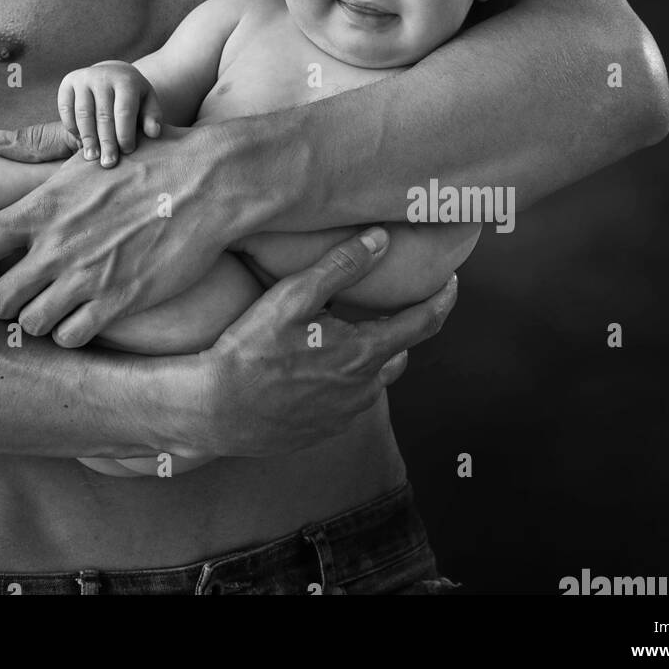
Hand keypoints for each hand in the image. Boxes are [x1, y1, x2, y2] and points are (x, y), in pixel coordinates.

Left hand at [0, 125, 231, 344]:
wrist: (207, 181)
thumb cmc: (150, 158)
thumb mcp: (87, 152)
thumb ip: (38, 157)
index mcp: (43, 205)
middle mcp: (57, 244)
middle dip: (3, 302)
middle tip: (20, 298)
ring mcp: (87, 275)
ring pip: (31, 323)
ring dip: (38, 319)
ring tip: (52, 308)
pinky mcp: (120, 299)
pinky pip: (71, 336)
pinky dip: (70, 332)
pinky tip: (83, 316)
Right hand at [58, 60, 162, 166]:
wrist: (110, 72)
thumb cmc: (132, 95)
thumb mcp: (147, 101)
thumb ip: (152, 117)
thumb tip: (153, 133)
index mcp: (125, 80)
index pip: (124, 111)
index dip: (125, 133)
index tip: (127, 151)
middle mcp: (102, 76)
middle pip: (103, 115)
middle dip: (106, 142)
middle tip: (108, 163)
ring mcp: (83, 78)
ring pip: (83, 114)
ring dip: (88, 138)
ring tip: (92, 157)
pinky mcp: (67, 83)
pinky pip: (67, 110)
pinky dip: (72, 127)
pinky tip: (80, 140)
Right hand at [187, 233, 458, 459]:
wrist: (217, 410)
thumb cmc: (251, 350)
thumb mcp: (292, 296)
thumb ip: (341, 266)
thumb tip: (382, 239)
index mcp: (363, 353)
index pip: (423, 323)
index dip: (442, 299)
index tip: (451, 282)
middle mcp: (364, 388)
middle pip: (399, 352)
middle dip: (398, 328)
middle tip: (384, 305)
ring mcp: (345, 414)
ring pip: (374, 378)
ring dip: (368, 355)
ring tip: (344, 332)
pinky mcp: (325, 430)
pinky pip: (349, 400)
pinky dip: (344, 378)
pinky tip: (315, 365)